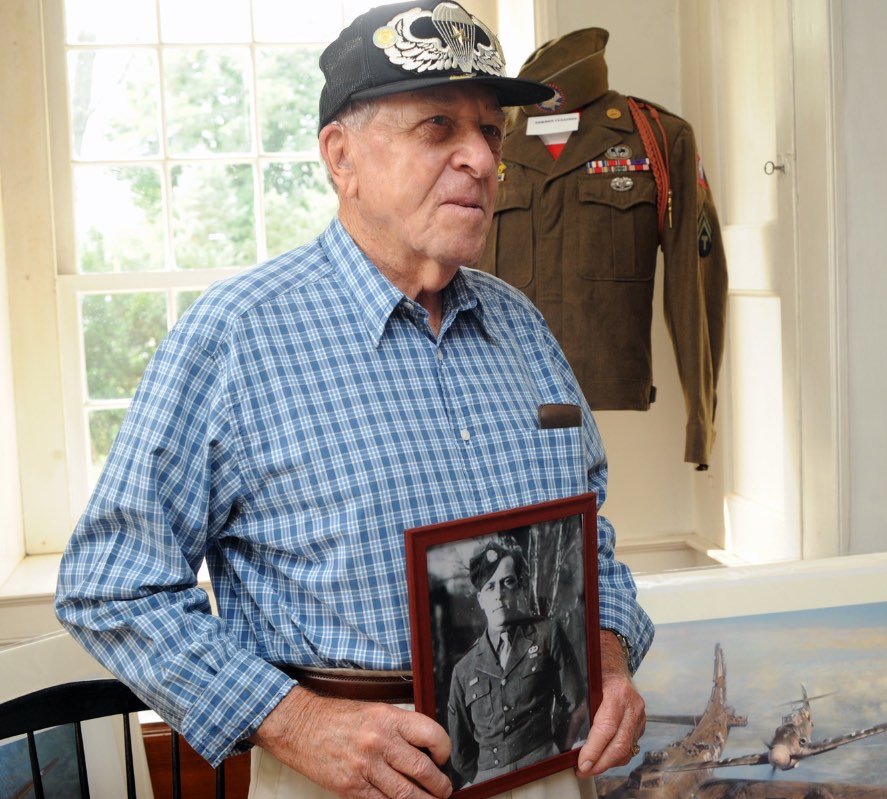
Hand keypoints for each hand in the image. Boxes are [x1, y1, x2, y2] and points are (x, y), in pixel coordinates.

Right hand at [250, 686, 452, 798]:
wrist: (299, 725)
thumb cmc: (337, 717)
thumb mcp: (374, 711)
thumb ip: (399, 729)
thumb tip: (426, 749)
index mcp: (388, 718)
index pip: (431, 734)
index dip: (444, 750)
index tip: (443, 758)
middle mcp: (379, 741)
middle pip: (423, 770)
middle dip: (440, 786)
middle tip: (444, 790)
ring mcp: (365, 766)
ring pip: (406, 794)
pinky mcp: (351, 787)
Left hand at [575, 631, 645, 776]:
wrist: (615, 661)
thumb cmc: (597, 670)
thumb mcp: (585, 686)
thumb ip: (578, 711)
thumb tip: (568, 740)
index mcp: (618, 694)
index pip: (607, 729)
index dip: (594, 750)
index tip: (582, 763)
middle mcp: (633, 706)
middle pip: (620, 745)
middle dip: (600, 764)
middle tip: (583, 771)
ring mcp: (640, 716)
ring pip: (627, 749)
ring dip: (608, 763)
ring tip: (590, 767)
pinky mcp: (641, 723)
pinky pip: (630, 746)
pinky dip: (616, 756)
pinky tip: (603, 758)